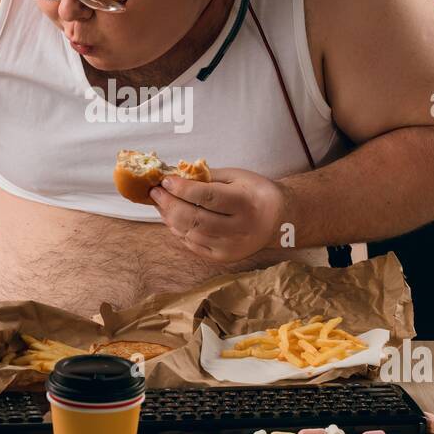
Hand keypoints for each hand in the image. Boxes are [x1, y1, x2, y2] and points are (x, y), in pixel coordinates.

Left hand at [149, 167, 289, 262]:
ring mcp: (230, 247)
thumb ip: (207, 177)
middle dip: (170, 204)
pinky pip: (193, 245)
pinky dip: (178, 231)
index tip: (166, 180)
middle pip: (195, 219)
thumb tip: (175, 175)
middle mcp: (239, 229)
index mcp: (245, 204)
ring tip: (160, 203)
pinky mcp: (223, 258)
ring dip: (170, 218)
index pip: (207, 197)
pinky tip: (172, 218)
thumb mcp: (237, 176)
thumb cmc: (254, 192)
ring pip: (191, 234)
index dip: (183, 189)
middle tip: (155, 192)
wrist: (278, 220)